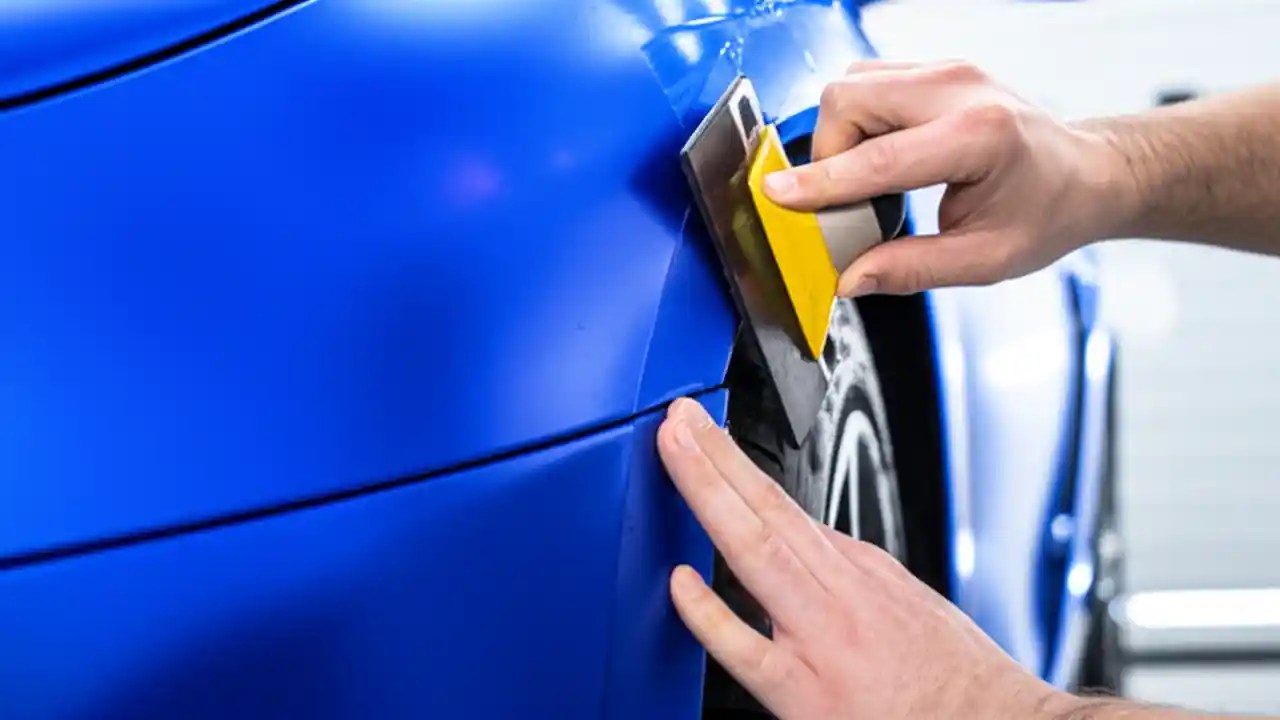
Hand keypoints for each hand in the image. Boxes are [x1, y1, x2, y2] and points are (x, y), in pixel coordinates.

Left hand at [658, 398, 1091, 718]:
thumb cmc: (964, 684)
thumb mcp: (915, 608)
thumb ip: (855, 580)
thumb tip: (811, 552)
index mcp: (865, 572)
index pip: (786, 506)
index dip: (739, 468)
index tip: (706, 438)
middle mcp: (842, 594)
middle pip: (769, 507)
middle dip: (718, 455)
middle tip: (680, 416)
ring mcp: (821, 639)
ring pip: (756, 549)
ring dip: (710, 491)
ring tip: (675, 452)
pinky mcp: (807, 696)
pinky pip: (746, 650)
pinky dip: (709, 613)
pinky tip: (680, 581)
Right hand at [763, 61, 1134, 295]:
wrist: (1086, 172)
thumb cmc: (1046, 212)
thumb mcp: (986, 260)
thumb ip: (912, 269)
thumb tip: (850, 279)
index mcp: (978, 136)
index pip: (877, 159)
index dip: (820, 182)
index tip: (777, 195)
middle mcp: (957, 89)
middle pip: (848, 101)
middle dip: (827, 154)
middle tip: (846, 200)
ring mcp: (945, 70)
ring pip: (850, 85)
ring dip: (840, 136)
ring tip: (868, 179)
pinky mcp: (934, 68)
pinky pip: (867, 82)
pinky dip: (857, 122)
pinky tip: (881, 155)